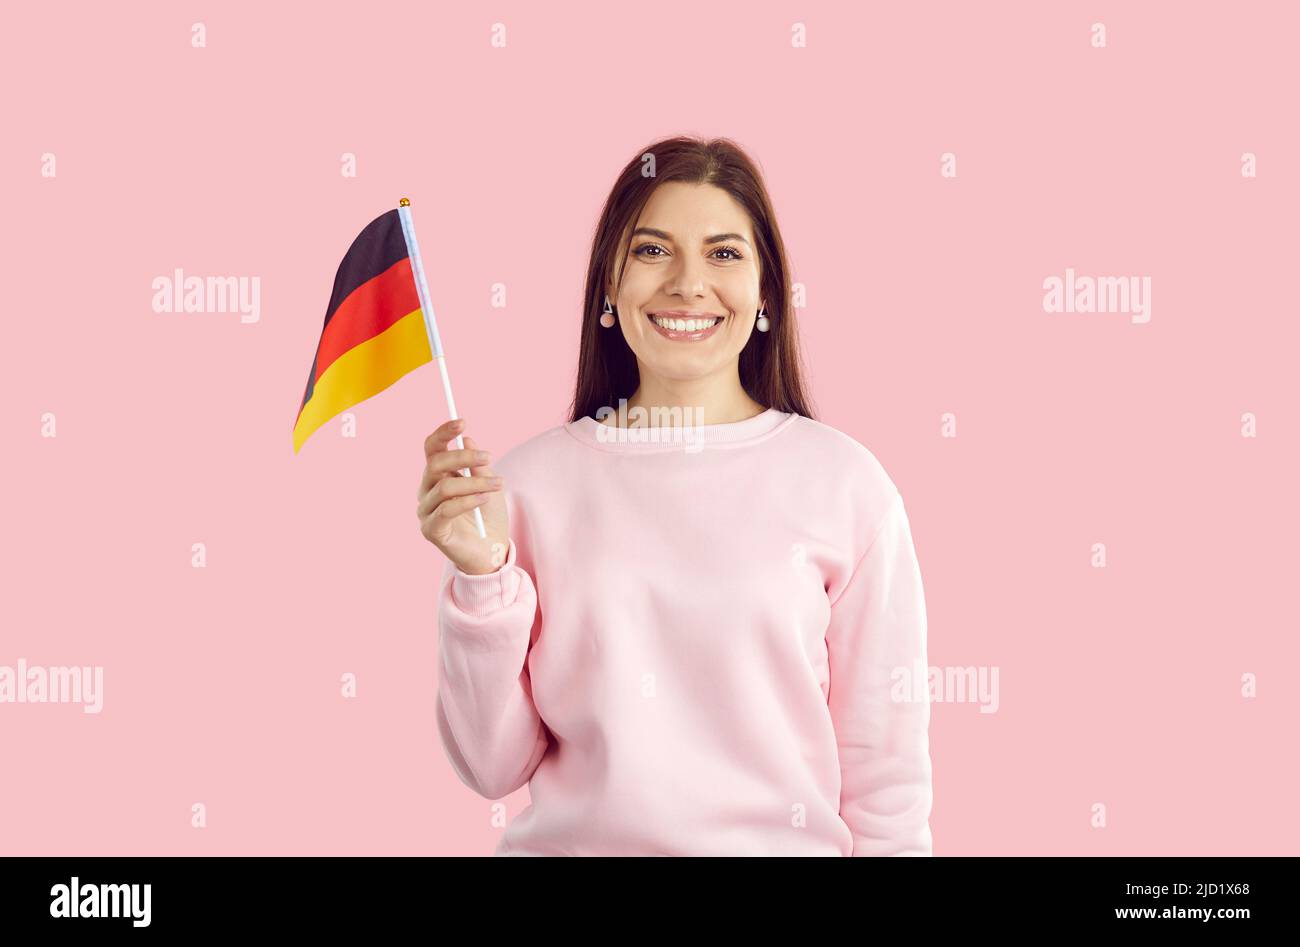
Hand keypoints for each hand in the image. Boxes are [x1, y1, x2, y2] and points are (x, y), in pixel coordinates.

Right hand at [417, 418, 508, 574]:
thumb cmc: (489, 518)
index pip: (432, 449)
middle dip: (463, 457)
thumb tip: (468, 440)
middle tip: (489, 456)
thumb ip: (479, 466)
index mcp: (438, 476)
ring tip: (498, 486)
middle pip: (435, 463)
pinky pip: (446, 509)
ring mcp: (426, 511)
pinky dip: (468, 500)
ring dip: (475, 482)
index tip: (462, 422)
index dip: (443, 433)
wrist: (492, 552)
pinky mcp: (431, 530)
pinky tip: (485, 498)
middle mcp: (427, 491)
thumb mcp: (490, 485)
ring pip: (445, 486)